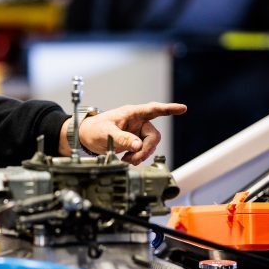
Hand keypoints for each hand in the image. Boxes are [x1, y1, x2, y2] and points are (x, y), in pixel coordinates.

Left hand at [59, 102, 186, 164]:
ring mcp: (137, 132)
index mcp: (132, 113)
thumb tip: (138, 146)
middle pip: (153, 136)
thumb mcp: (107, 133)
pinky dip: (138, 157)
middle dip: (146, 149)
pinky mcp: (134, 142)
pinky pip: (143, 151)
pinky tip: (128, 160)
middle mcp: (138, 122)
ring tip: (127, 160)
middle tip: (134, 159)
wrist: (86, 137)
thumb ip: (123, 138)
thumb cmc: (94, 129)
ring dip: (141, 155)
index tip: (182, 108)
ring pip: (149, 145)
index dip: (169, 109)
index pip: (153, 109)